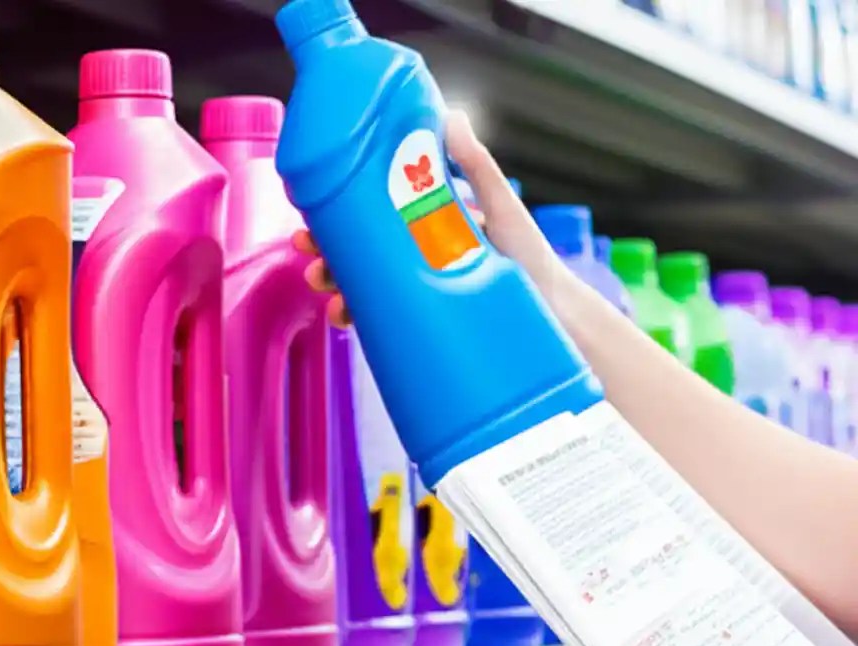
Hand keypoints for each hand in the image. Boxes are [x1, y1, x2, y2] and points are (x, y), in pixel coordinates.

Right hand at [292, 108, 565, 327]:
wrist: (552, 313)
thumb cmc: (531, 255)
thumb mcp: (501, 206)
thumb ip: (476, 166)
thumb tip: (450, 115)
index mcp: (426, 219)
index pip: (372, 210)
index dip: (340, 211)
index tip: (315, 212)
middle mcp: (414, 251)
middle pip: (357, 248)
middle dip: (326, 251)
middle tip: (308, 252)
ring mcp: (413, 284)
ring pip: (360, 282)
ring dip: (333, 283)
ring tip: (324, 287)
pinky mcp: (418, 314)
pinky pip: (377, 314)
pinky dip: (354, 314)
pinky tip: (342, 316)